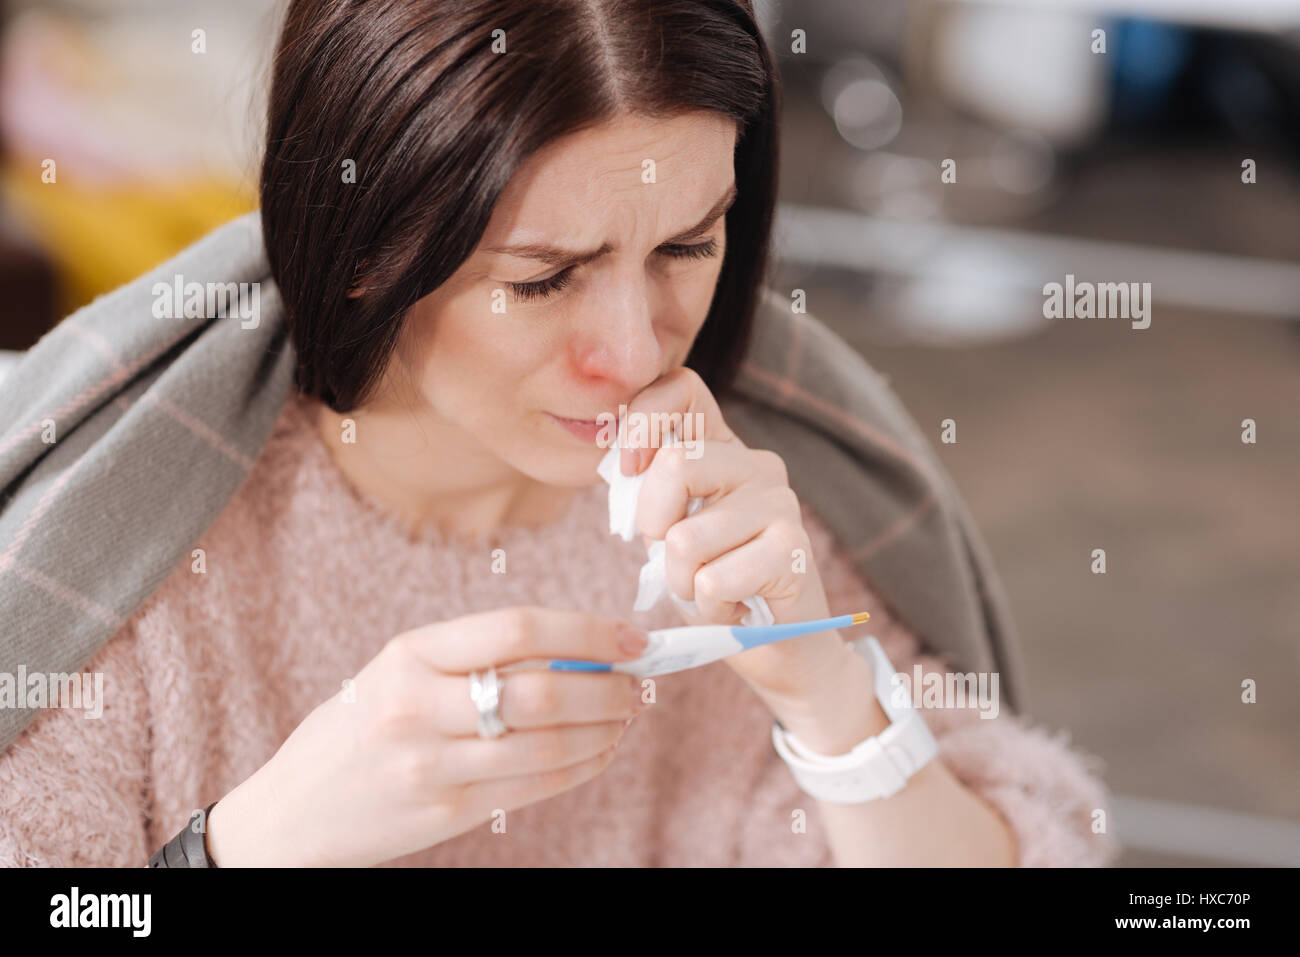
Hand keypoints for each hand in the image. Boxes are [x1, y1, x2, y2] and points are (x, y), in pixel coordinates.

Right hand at [205, 607, 648, 866]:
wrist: (293, 813)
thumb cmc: (357, 727)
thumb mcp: (399, 671)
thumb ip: (477, 656)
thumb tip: (580, 647)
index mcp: (409, 655)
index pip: (518, 628)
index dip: (587, 630)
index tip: (630, 635)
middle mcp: (419, 707)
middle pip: (544, 690)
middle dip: (609, 685)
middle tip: (639, 681)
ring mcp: (434, 766)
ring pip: (550, 744)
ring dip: (606, 728)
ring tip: (626, 716)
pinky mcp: (449, 812)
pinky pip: (537, 786)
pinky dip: (583, 765)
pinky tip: (600, 749)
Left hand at [620, 368, 851, 715]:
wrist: (779, 649)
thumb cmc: (716, 585)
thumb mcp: (668, 532)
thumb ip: (647, 493)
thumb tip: (620, 465)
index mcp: (722, 449)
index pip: (682, 388)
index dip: (641, 421)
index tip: (629, 469)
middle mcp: (757, 464)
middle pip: (675, 464)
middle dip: (653, 526)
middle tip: (676, 559)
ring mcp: (780, 504)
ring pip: (685, 539)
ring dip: (682, 583)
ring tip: (710, 591)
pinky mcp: (794, 550)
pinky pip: (714, 579)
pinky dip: (710, 608)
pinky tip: (735, 608)